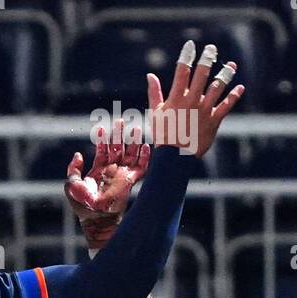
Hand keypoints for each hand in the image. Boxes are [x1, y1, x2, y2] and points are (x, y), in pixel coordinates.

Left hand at [65, 125, 149, 251]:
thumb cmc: (83, 206)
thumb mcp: (73, 186)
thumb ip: (73, 170)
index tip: (101, 128)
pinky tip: (146, 147)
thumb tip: (78, 154)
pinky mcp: (130, 182)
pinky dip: (145, 157)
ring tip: (135, 128)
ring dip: (133, 142)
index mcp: (99, 170)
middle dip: (119, 134)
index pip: (102, 150)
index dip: (102, 139)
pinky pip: (141, 167)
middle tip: (121, 120)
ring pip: (130, 154)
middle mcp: (112, 170)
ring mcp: (122, 175)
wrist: (97, 219)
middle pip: (117, 148)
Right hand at [147, 39, 243, 156]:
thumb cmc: (163, 136)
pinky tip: (240, 87)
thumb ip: (154, 93)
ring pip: (217, 87)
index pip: (182, 72)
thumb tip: (150, 75)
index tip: (190, 45)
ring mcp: (204, 110)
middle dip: (207, 59)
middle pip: (202, 75)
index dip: (186, 57)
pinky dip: (234, 96)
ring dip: (226, 74)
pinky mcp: (213, 121)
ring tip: (232, 65)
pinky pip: (226, 106)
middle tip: (211, 48)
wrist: (174, 158)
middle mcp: (192, 101)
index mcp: (177, 98)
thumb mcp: (156, 113)